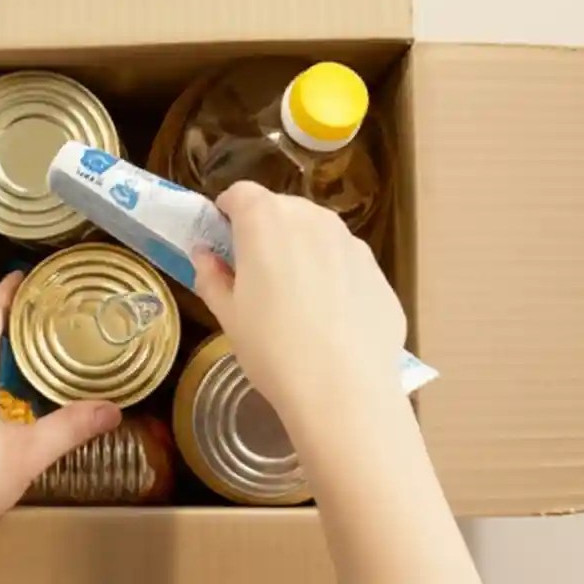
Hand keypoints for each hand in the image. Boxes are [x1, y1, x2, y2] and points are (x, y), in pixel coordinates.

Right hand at [191, 182, 406, 417]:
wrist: (345, 389)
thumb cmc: (273, 349)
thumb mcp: (228, 316)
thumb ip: (212, 276)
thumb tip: (205, 255)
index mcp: (266, 219)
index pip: (239, 194)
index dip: (227, 215)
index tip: (223, 245)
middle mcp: (312, 218)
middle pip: (281, 210)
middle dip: (265, 233)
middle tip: (257, 278)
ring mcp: (351, 242)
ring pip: (316, 235)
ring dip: (301, 253)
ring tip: (297, 303)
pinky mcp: (378, 271)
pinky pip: (344, 263)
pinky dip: (333, 278)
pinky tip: (330, 322)